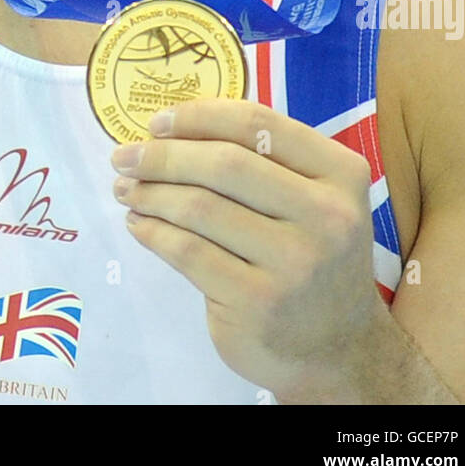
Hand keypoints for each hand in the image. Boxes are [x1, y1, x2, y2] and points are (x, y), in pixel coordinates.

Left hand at [111, 99, 387, 402]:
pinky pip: (189, 253)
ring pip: (200, 208)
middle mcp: (326, 215)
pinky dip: (154, 232)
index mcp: (340, 174)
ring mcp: (294, 263)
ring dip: (151, 193)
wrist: (339, 348)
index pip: (257, 125)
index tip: (156, 122)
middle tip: (124, 156)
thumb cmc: (311, 256)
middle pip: (224, 164)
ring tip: (125, 189)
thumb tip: (172, 130)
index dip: (198, 117)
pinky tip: (138, 225)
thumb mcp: (313, 199)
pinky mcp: (258, 303)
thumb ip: (264, 161)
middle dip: (163, 155)